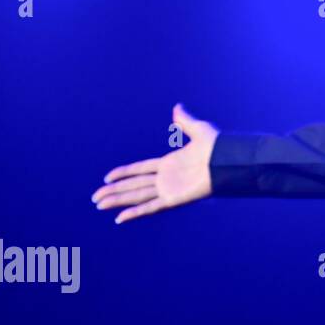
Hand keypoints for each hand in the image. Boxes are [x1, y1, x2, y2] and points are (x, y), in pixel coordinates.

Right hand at [93, 103, 218, 223]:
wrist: (229, 162)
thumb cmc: (218, 147)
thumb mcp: (199, 130)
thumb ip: (185, 121)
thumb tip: (177, 107)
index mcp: (169, 163)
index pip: (140, 169)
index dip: (123, 173)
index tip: (107, 177)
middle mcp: (166, 178)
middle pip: (133, 185)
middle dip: (114, 191)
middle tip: (94, 198)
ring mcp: (168, 189)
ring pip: (136, 196)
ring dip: (118, 201)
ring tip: (99, 205)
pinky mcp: (174, 199)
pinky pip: (150, 207)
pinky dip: (135, 213)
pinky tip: (120, 218)